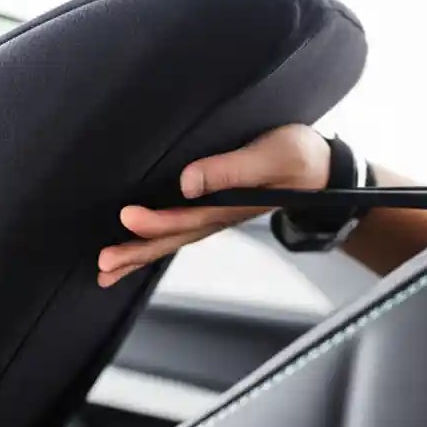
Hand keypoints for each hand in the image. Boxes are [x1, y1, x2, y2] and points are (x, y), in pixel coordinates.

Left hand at [96, 124, 331, 286]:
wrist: (323, 169)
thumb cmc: (298, 157)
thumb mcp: (271, 156)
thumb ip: (231, 169)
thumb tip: (188, 181)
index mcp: (229, 206)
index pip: (186, 218)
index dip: (156, 221)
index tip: (127, 218)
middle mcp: (218, 217)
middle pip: (172, 239)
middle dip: (136, 252)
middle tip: (103, 265)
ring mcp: (216, 217)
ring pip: (172, 240)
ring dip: (139, 254)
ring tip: (107, 270)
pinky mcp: (214, 210)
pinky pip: (179, 231)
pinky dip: (154, 242)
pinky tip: (134, 248)